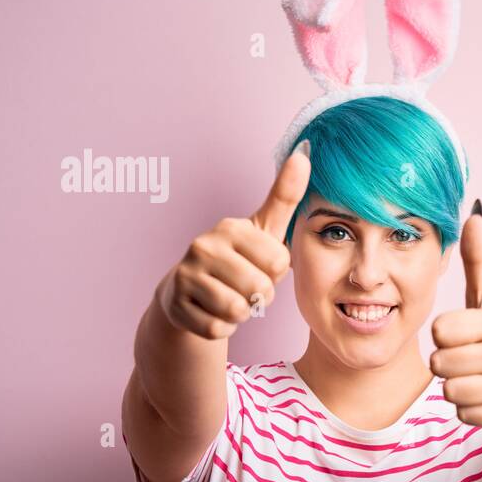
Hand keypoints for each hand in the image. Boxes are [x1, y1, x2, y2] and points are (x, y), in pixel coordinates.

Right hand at [157, 141, 310, 338]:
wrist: (186, 292)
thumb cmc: (237, 259)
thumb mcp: (264, 228)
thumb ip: (286, 195)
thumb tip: (305, 152)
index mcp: (230, 227)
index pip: (280, 263)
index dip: (276, 273)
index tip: (259, 264)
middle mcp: (203, 245)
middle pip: (260, 289)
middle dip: (260, 296)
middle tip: (245, 286)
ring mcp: (186, 275)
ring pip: (239, 311)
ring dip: (242, 313)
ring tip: (230, 297)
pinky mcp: (176, 306)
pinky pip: (218, 329)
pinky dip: (222, 327)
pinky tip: (211, 311)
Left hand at [430, 207, 481, 426]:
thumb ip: (478, 260)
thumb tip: (473, 214)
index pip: (441, 331)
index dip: (447, 334)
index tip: (464, 333)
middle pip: (440, 364)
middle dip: (448, 362)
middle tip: (470, 357)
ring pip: (449, 392)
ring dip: (457, 386)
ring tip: (478, 376)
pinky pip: (463, 414)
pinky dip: (470, 408)